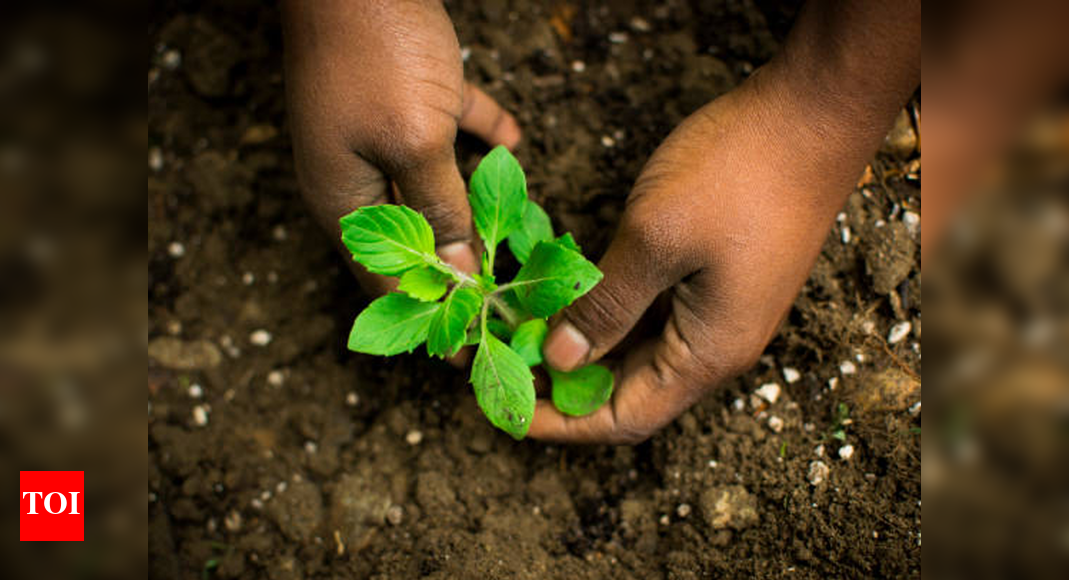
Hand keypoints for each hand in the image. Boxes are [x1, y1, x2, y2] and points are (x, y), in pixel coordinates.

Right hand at [281, 0, 519, 292]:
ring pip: (433, 189)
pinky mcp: (404, 94)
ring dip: (471, 211)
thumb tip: (461, 276)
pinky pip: (447, 131)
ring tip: (513, 244)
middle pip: (414, 242)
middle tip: (504, 305)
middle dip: (458, 272)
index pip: (387, 282)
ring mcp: (377, 134)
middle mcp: (357, 176)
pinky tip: (514, 142)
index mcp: (344, 201)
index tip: (472, 351)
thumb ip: (440, 210)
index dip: (430, 319)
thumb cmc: (378, 54)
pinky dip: (478, 138)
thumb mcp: (414, 143)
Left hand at [527, 60, 906, 442]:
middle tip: (501, 356)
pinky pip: (654, 313)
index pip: (624, 419)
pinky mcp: (716, 275)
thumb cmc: (738, 171)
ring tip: (523, 326)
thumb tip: (561, 360)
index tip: (506, 406)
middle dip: (562, 382)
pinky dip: (608, 310)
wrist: (815, 113)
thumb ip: (606, 305)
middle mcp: (717, 344)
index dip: (562, 422)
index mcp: (708, 352)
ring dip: (582, 344)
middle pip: (631, 390)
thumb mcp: (655, 238)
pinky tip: (568, 291)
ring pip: (639, 350)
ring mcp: (720, 309)